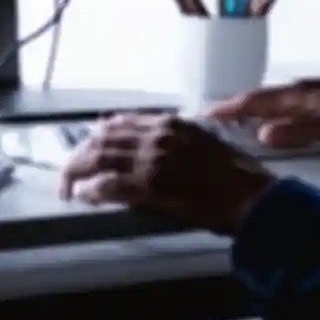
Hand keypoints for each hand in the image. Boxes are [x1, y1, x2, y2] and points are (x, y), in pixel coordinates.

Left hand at [59, 113, 275, 234]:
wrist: (250, 196)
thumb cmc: (235, 174)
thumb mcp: (204, 142)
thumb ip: (176, 137)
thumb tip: (152, 138)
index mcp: (171, 125)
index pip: (121, 123)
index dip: (99, 134)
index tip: (89, 143)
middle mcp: (157, 137)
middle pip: (103, 140)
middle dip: (80, 156)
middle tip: (71, 171)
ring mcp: (152, 162)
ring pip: (99, 159)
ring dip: (78, 173)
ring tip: (69, 185)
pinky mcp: (149, 188)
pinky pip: (108, 186)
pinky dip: (92, 191)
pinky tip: (84, 197)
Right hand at [207, 78, 319, 151]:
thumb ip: (294, 134)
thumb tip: (261, 135)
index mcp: (299, 96)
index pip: (254, 101)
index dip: (229, 109)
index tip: (208, 114)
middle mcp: (303, 92)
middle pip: (262, 100)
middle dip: (237, 109)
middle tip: (216, 120)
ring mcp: (316, 96)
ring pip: (276, 104)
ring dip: (256, 113)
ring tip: (240, 125)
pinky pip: (291, 109)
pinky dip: (276, 116)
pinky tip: (280, 126)